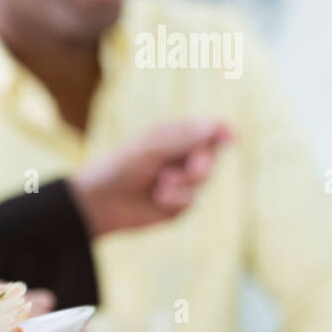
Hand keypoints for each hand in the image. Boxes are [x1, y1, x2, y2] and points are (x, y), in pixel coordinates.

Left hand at [69, 118, 232, 236]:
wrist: (100, 202)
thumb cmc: (121, 167)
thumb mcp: (153, 148)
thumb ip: (185, 138)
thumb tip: (217, 126)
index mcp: (176, 137)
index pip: (207, 131)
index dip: (222, 132)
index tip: (231, 137)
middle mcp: (182, 157)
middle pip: (211, 157)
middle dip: (202, 163)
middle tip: (192, 169)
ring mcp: (183, 182)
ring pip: (204, 181)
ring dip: (184, 183)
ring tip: (161, 184)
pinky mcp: (180, 205)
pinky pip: (192, 201)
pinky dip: (176, 200)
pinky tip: (157, 199)